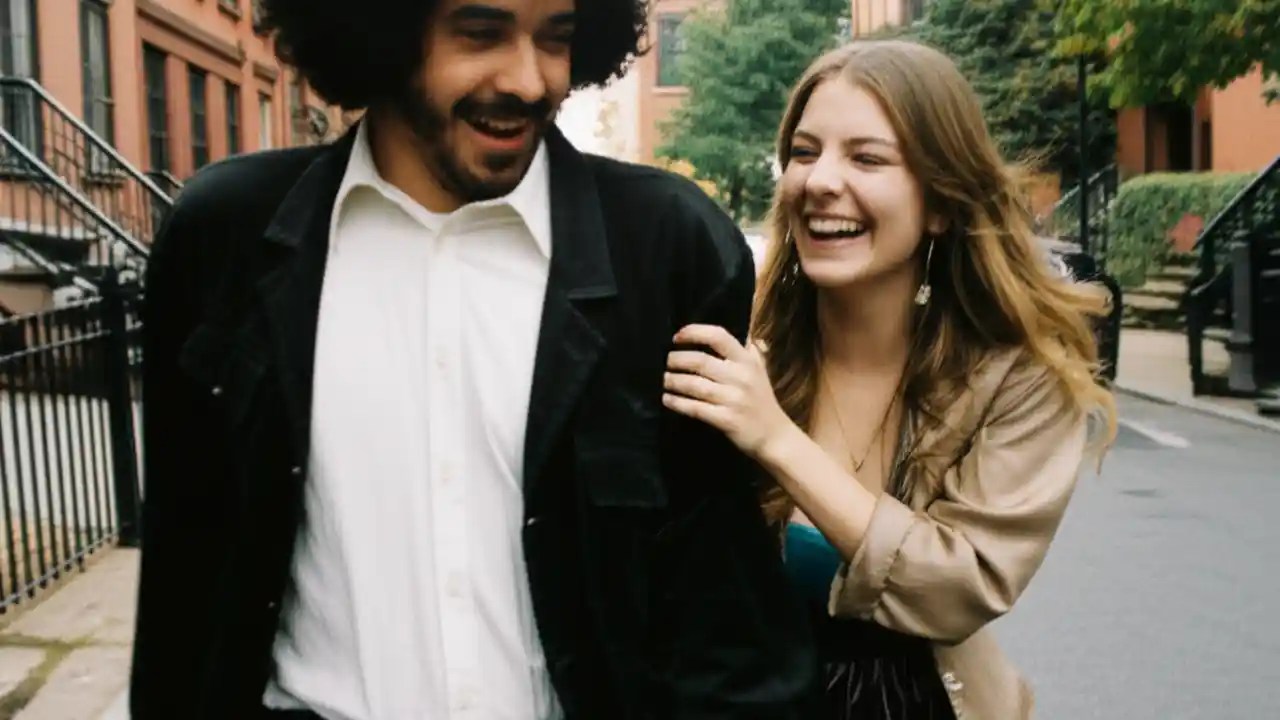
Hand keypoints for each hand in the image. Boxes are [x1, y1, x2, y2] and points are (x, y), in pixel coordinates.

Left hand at [663, 324, 796, 458]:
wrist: (775, 437)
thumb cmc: (763, 402)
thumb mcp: (762, 372)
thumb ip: (752, 352)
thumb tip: (747, 335)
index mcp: (747, 362)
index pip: (719, 337)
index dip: (694, 332)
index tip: (677, 337)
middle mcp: (741, 377)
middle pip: (700, 361)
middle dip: (676, 360)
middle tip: (665, 362)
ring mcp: (734, 399)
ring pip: (695, 385)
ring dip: (673, 381)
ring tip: (663, 380)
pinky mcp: (726, 420)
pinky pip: (695, 408)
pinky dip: (678, 403)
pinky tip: (667, 399)